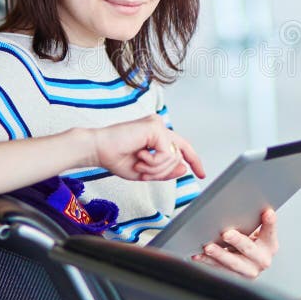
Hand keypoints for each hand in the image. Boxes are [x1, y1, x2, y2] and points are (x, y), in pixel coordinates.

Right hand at [85, 115, 204, 180]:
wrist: (98, 150)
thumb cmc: (116, 158)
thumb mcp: (145, 172)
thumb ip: (165, 171)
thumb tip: (185, 168)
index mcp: (157, 136)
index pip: (183, 147)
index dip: (195, 161)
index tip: (202, 174)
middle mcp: (159, 127)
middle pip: (179, 156)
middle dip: (163, 172)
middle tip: (143, 172)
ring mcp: (158, 125)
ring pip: (173, 157)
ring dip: (156, 169)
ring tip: (139, 164)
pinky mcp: (155, 127)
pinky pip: (167, 154)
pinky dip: (154, 163)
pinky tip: (140, 157)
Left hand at [191, 208, 278, 279]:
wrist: (251, 264)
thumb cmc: (254, 243)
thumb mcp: (259, 232)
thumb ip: (257, 221)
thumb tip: (250, 204)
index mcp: (270, 245)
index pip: (270, 231)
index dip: (269, 222)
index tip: (267, 213)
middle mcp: (261, 260)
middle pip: (248, 249)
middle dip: (237, 241)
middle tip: (226, 234)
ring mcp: (248, 271)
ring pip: (232, 262)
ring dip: (219, 254)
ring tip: (208, 247)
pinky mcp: (235, 277)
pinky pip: (220, 269)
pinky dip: (208, 262)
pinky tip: (200, 255)